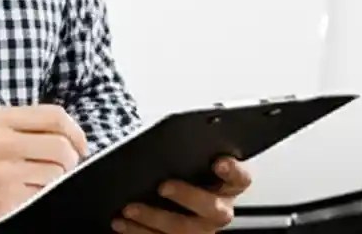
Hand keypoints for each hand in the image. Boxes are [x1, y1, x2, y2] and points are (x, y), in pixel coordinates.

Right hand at [0, 104, 89, 227]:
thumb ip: (25, 124)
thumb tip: (67, 134)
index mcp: (3, 119)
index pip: (54, 117)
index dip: (75, 131)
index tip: (80, 143)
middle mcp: (6, 142)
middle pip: (61, 147)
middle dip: (72, 158)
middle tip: (66, 164)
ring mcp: (8, 171)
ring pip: (56, 173)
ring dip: (57, 177)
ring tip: (42, 177)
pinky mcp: (9, 197)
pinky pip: (43, 193)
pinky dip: (43, 192)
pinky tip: (29, 189)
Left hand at [113, 157, 251, 233]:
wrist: (165, 198)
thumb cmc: (177, 174)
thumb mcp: (183, 160)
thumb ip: (183, 151)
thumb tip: (166, 137)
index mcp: (226, 186)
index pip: (240, 178)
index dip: (233, 171)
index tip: (219, 161)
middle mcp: (218, 210)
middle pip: (214, 210)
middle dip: (188, 196)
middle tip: (163, 186)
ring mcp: (201, 230)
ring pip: (184, 231)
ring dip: (154, 219)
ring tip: (130, 208)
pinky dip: (138, 232)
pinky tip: (121, 222)